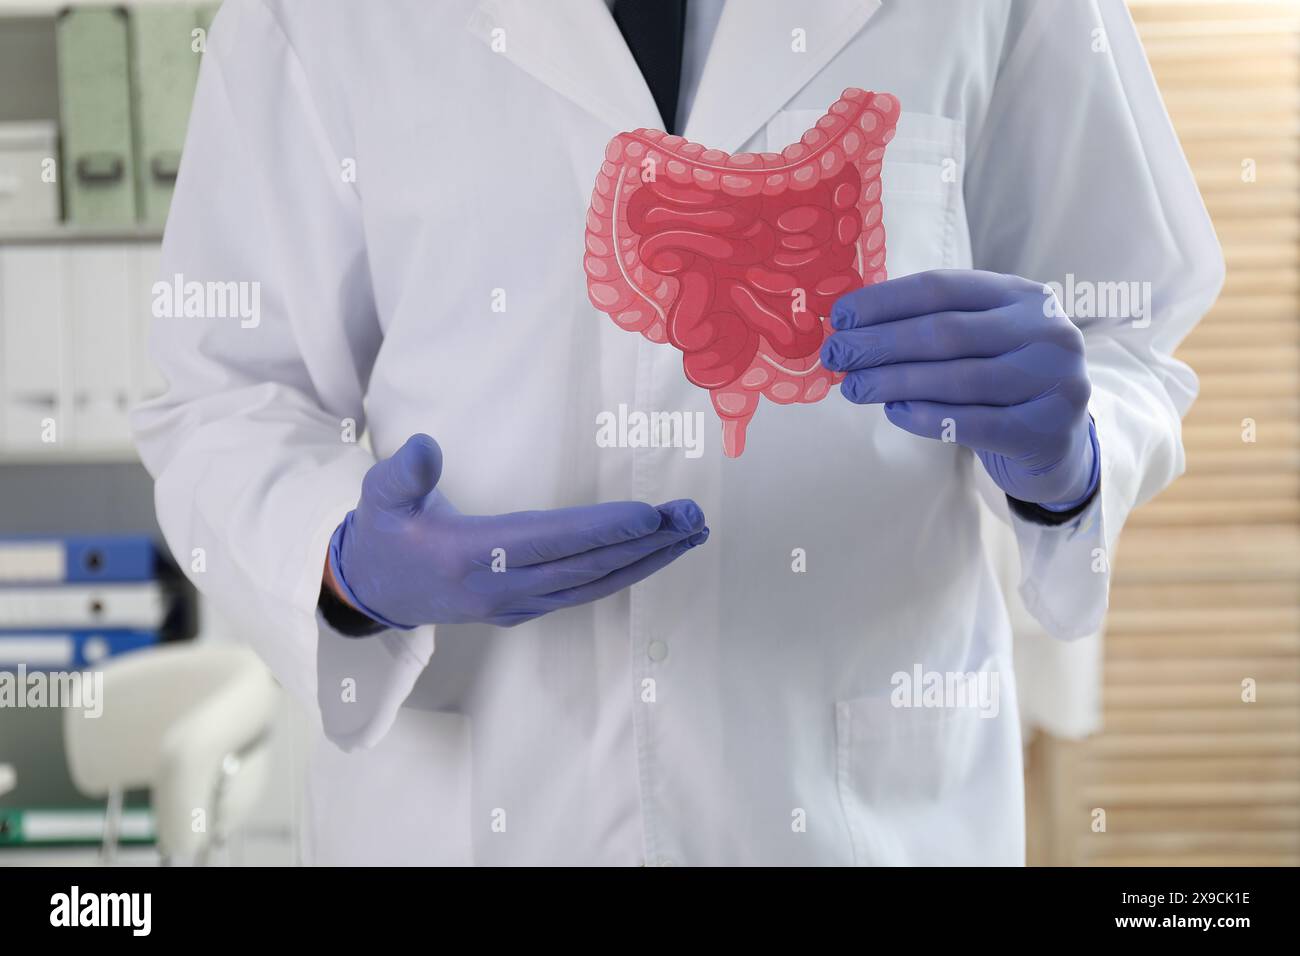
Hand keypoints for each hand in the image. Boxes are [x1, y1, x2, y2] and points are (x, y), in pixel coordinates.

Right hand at [328, 434, 708, 627]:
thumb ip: (403, 473)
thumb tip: (426, 447)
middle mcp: (502, 588)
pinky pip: (585, 593)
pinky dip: (624, 574)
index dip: (602, 529)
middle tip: (693, 518)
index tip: (650, 515)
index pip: (551, 541)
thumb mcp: (378, 497)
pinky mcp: (524, 608)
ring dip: (647, 561)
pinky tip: (654, 556)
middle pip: (587, 567)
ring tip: (690, 535)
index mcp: (471, 557)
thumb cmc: (382, 535)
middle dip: (646, 544)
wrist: (372, 592)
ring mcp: (517, 604)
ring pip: (594, 585)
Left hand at [822, 270, 1096, 507]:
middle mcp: (1046, 330)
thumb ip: (934, 327)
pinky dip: (928, 417)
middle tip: (836, 355)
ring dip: (896, 381)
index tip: (840, 317)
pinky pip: (976, 423)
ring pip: (959, 378)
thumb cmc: (1005, 386)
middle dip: (881, 342)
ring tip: (854, 387)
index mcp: (1022, 296)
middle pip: (946, 331)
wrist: (1060, 444)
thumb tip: (853, 328)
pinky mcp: (1047, 429)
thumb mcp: (983, 341)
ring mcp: (1054, 380)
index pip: (942, 288)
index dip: (885, 301)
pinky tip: (894, 412)